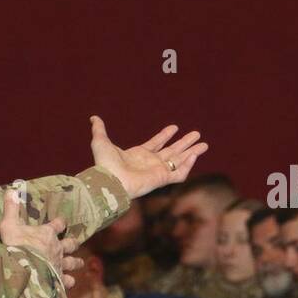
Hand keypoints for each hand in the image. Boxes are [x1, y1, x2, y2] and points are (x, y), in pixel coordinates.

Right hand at [0, 189, 83, 287]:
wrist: (20, 268)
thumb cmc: (14, 245)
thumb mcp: (9, 224)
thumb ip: (11, 208)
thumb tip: (11, 190)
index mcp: (47, 233)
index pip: (58, 224)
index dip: (60, 222)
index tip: (62, 221)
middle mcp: (57, 248)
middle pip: (71, 244)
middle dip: (73, 244)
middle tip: (75, 244)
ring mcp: (59, 264)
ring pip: (73, 263)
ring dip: (76, 263)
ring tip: (79, 263)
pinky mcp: (58, 279)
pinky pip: (67, 281)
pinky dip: (68, 282)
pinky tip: (67, 284)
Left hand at [89, 116, 207, 199]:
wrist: (110, 180)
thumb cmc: (105, 164)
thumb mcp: (101, 141)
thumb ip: (99, 129)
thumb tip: (93, 118)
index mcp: (139, 155)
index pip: (156, 144)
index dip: (165, 135)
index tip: (174, 127)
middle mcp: (150, 163)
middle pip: (173, 151)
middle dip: (185, 142)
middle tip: (197, 134)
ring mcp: (158, 171)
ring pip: (180, 160)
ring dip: (192, 152)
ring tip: (204, 143)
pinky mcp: (163, 179)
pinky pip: (179, 173)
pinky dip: (188, 165)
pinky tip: (194, 155)